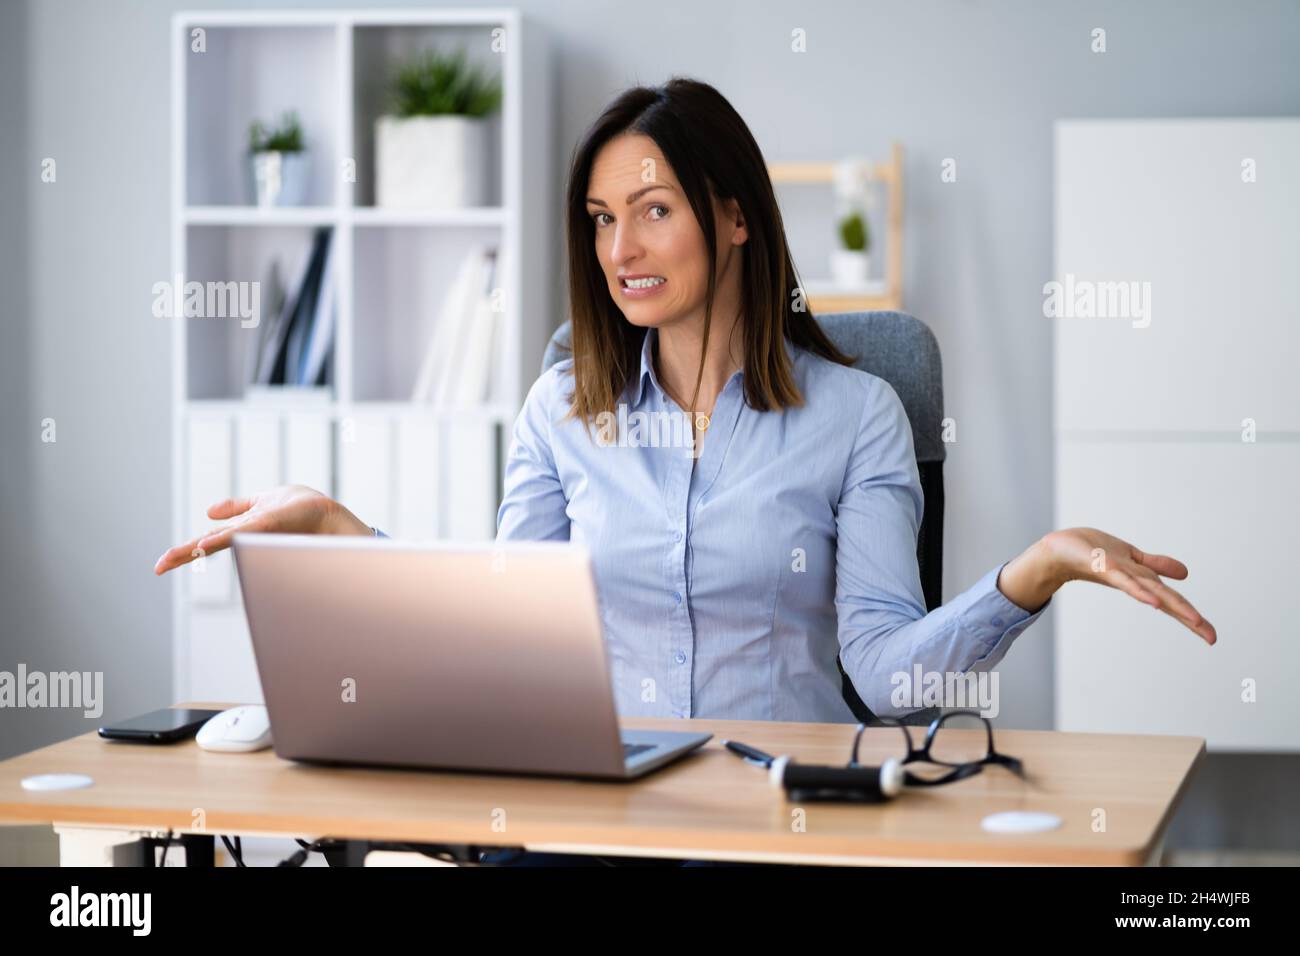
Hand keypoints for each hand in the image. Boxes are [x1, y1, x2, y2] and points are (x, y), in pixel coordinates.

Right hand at [153, 485, 370, 574]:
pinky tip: (201, 546)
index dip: (186, 550)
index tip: (161, 563)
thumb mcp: (262, 502)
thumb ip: (237, 507)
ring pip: (218, 541)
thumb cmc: (302, 509)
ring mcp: (255, 532)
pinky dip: (218, 540)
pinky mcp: (265, 524)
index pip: (208, 540)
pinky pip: (237, 533)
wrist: (327, 514)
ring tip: (170, 559)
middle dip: (182, 555)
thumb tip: (208, 512)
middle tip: (157, 567)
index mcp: (242, 529)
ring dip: (194, 550)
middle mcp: (246, 534)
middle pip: (208, 544)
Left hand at [1039, 527, 1216, 644]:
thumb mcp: (1132, 557)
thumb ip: (1157, 565)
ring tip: (1194, 620)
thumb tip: (1185, 574)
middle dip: (1190, 618)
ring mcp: (1119, 576)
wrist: (1060, 549)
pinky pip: (1124, 580)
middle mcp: (1133, 583)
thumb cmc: (1093, 553)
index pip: (1172, 600)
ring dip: (1172, 605)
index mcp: (1142, 581)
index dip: (1192, 616)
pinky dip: (1139, 591)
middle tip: (1212, 637)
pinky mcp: (1104, 567)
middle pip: (1167, 601)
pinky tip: (1153, 601)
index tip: (1213, 637)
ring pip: (1151, 592)